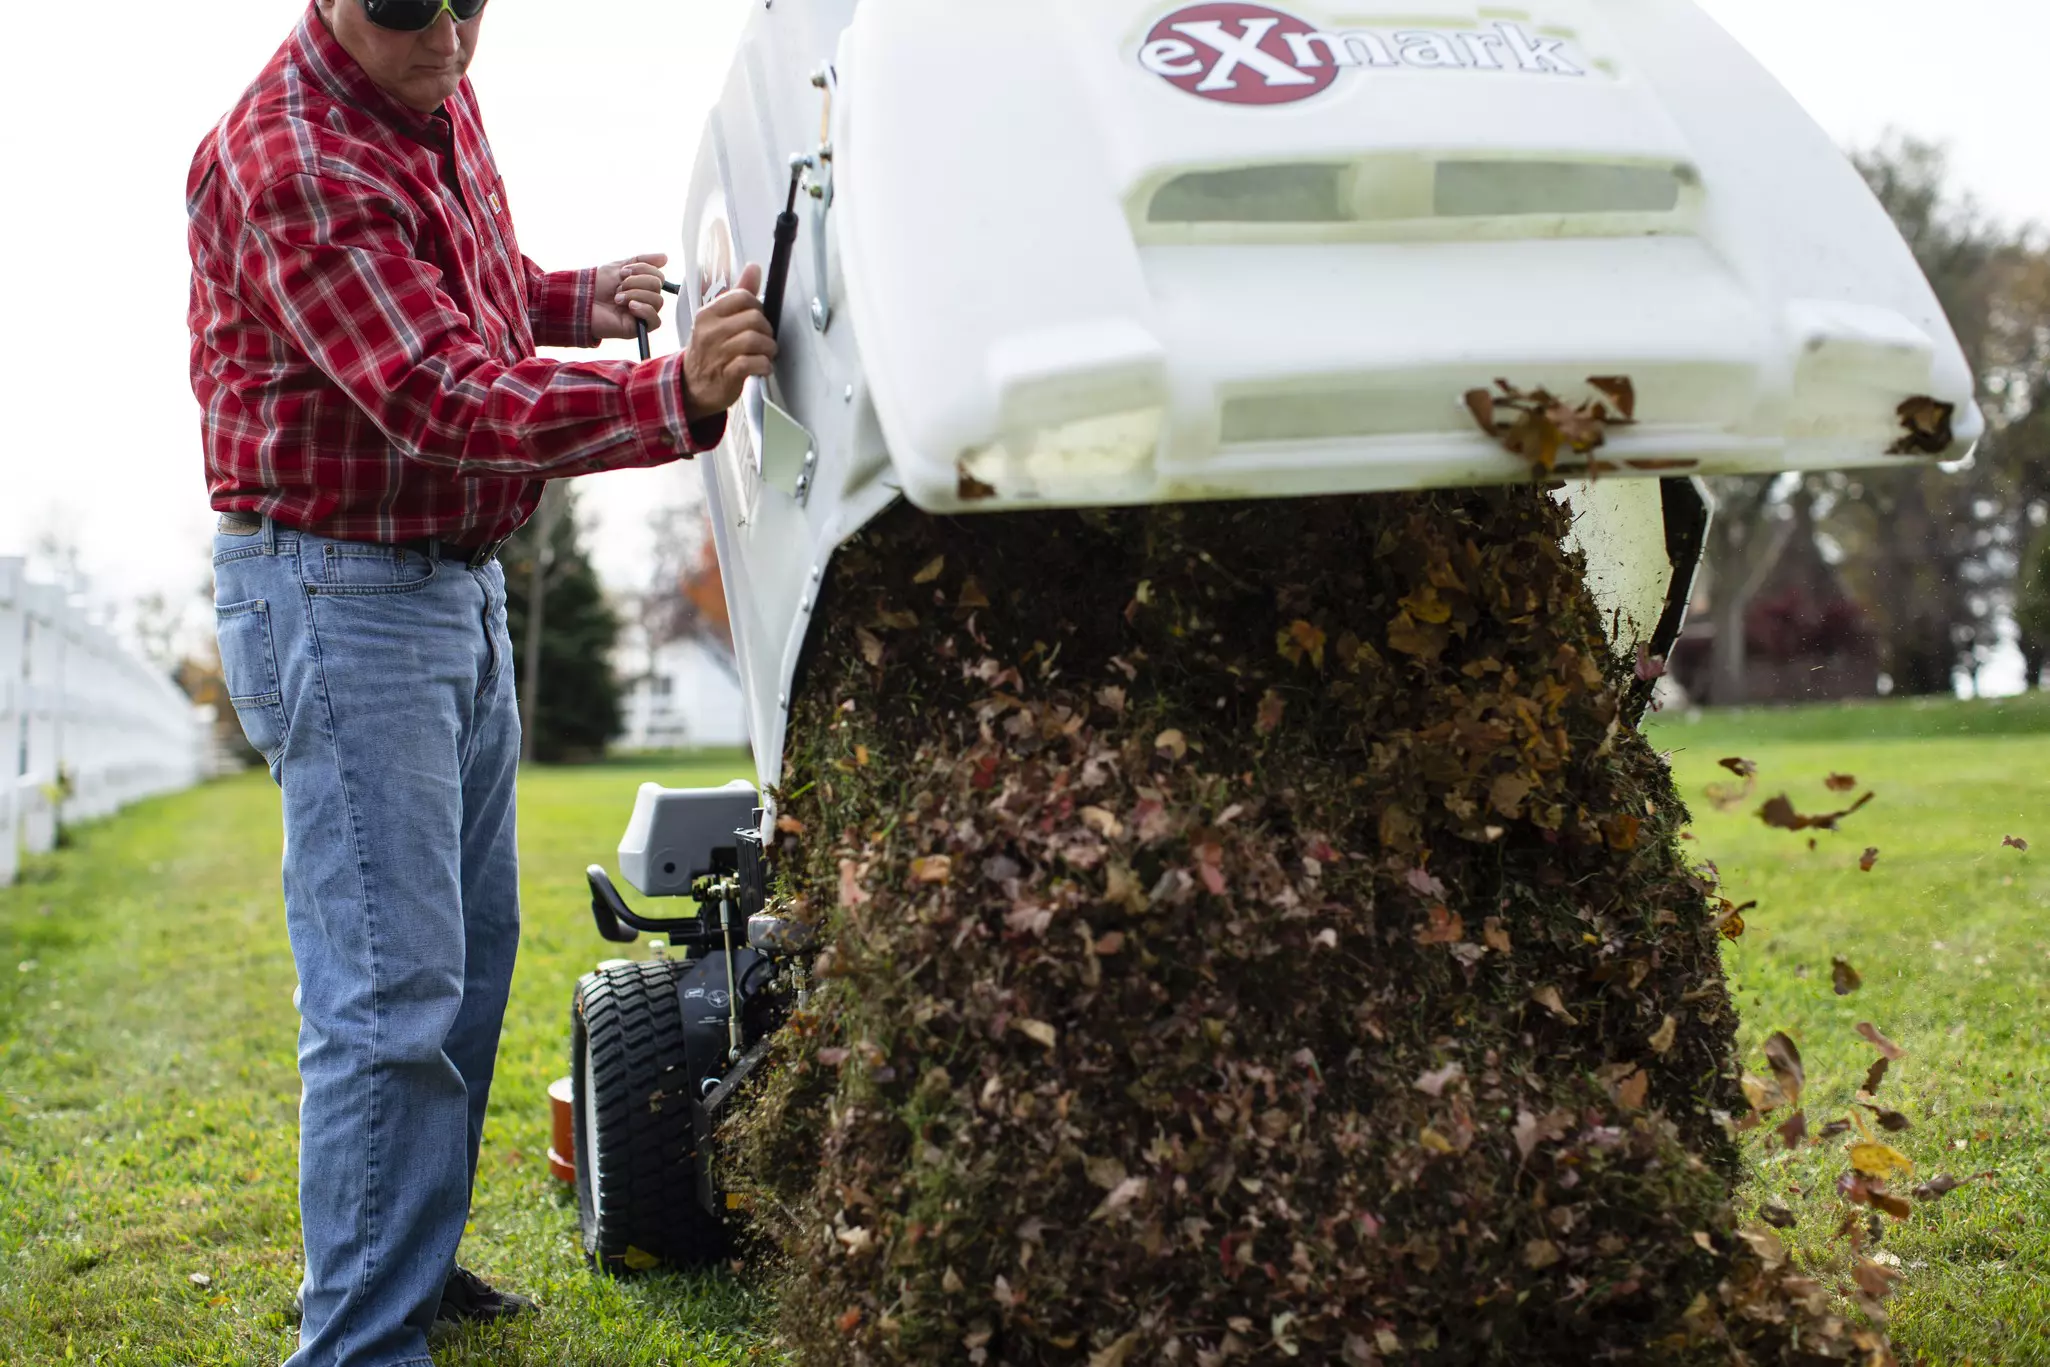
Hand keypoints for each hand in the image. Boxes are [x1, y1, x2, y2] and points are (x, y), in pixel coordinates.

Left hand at [590, 253, 669, 340]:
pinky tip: (630, 307)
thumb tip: (665, 257)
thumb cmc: (597, 285)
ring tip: (617, 298)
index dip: (643, 270)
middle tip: (619, 286)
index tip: (623, 272)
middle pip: (658, 286)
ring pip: (657, 301)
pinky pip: (655, 321)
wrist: (581, 300)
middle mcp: (644, 299)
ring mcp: (642, 314)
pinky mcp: (639, 328)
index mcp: (641, 285)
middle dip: (637, 282)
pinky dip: (644, 310)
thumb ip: (642, 261)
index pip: (658, 276)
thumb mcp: (620, 266)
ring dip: (636, 294)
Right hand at [682, 262, 776, 420]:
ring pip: (755, 340)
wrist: (691, 386)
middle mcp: (710, 331)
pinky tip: (762, 367)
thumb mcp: (718, 319)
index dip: (758, 307)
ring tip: (765, 354)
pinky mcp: (726, 375)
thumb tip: (754, 267)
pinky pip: (753, 363)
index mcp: (708, 314)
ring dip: (769, 349)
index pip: (743, 297)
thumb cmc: (709, 350)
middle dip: (767, 331)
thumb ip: (739, 293)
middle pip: (754, 319)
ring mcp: (717, 353)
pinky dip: (764, 365)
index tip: (757, 320)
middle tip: (765, 340)